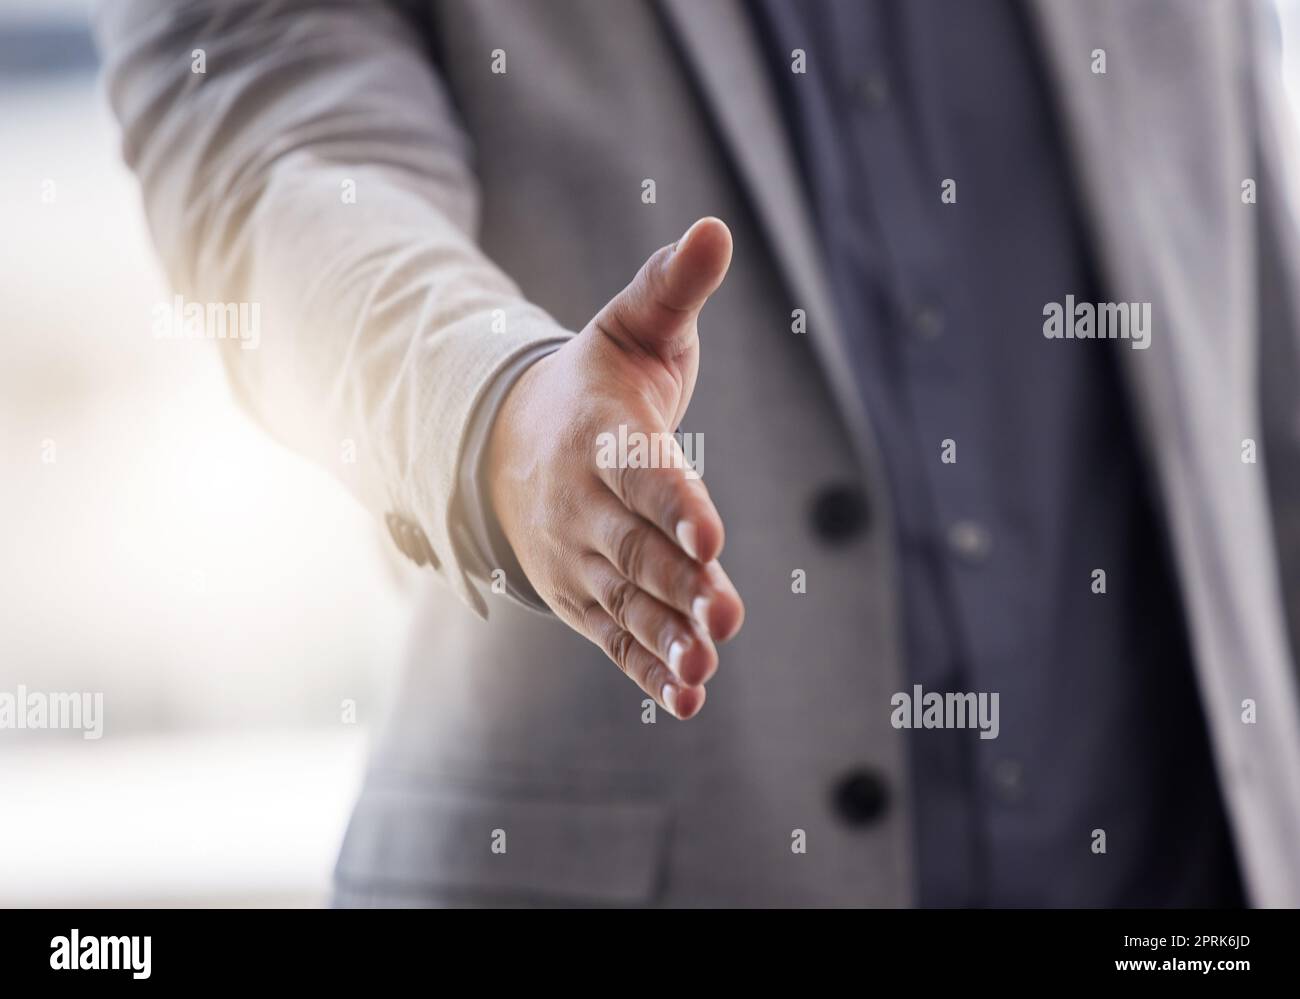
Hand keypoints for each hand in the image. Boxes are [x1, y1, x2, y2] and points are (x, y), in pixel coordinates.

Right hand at [487, 217, 744, 718]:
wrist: (511, 445)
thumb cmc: (594, 384)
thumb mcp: (630, 328)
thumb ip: (673, 288)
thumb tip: (715, 227)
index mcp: (603, 438)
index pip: (644, 473)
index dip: (677, 504)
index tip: (711, 535)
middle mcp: (587, 505)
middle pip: (639, 550)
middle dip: (682, 586)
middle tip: (726, 616)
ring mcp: (582, 558)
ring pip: (629, 602)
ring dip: (667, 637)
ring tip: (706, 669)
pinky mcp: (585, 597)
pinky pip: (616, 636)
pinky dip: (647, 667)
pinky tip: (686, 698)